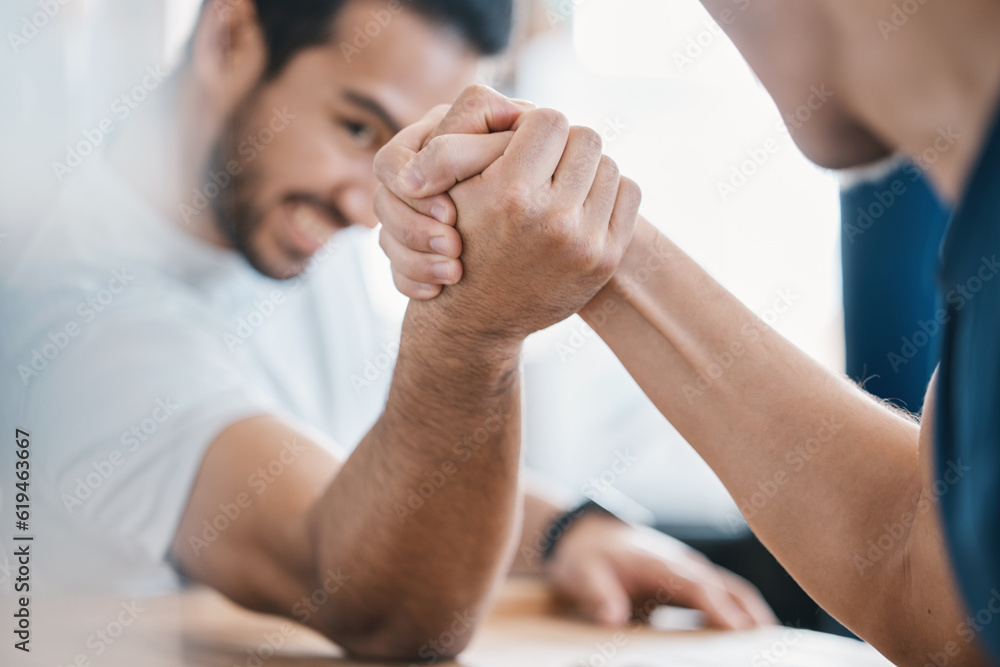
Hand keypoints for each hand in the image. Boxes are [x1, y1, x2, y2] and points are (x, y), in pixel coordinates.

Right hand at [375, 86, 640, 339]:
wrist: (476, 315)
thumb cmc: (459, 238)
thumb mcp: (451, 188)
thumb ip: (477, 139)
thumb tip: (523, 107)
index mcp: (511, 193)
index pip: (551, 119)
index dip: (536, 127)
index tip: (523, 146)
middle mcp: (552, 219)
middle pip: (587, 137)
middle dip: (565, 146)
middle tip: (544, 166)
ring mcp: (584, 243)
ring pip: (610, 164)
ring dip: (587, 169)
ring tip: (560, 187)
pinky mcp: (605, 260)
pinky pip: (629, 194)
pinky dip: (608, 192)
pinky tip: (580, 206)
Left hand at [547, 514, 777, 629]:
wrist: (586, 535)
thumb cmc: (587, 557)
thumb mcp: (582, 575)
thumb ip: (598, 596)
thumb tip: (613, 619)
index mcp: (659, 563)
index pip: (697, 586)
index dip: (719, 608)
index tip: (739, 631)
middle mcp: (681, 564)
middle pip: (727, 586)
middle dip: (751, 613)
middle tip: (773, 643)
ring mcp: (688, 570)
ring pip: (731, 589)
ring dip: (752, 613)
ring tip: (772, 645)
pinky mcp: (689, 579)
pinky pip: (722, 594)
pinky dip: (740, 612)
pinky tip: (749, 636)